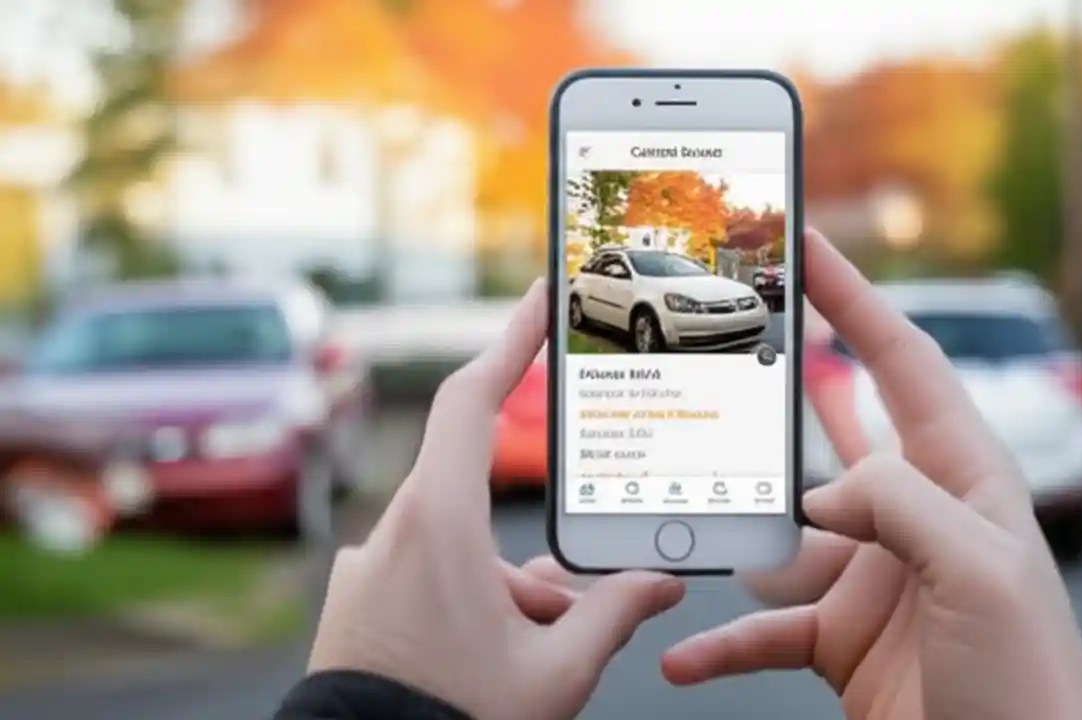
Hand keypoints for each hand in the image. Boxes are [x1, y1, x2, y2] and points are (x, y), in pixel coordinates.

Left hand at [308, 280, 684, 719]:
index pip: (471, 400)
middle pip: (483, 502)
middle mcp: (394, 530)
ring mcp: (369, 566)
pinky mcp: (357, 599)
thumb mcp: (556, 672)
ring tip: (532, 655)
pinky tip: (490, 655)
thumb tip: (661, 586)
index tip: (537, 297)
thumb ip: (615, 615)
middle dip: (534, 556)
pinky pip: (425, 576)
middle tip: (564, 611)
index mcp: (438, 524)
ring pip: (459, 548)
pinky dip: (466, 601)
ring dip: (505, 591)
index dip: (509, 341)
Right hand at [661, 230, 1081, 719]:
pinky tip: (684, 654)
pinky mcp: (841, 638)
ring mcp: (871, 577)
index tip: (805, 245)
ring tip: (677, 515)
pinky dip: (722, 641)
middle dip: (776, 392)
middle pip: (830, 432)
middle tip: (719, 345)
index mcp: (961, 479)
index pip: (902, 364)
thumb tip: (820, 493)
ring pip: (779, 533)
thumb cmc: (1030, 681)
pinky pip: (764, 629)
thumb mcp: (978, 570)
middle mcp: (911, 517)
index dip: (855, 299)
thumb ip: (898, 504)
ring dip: (729, 532)